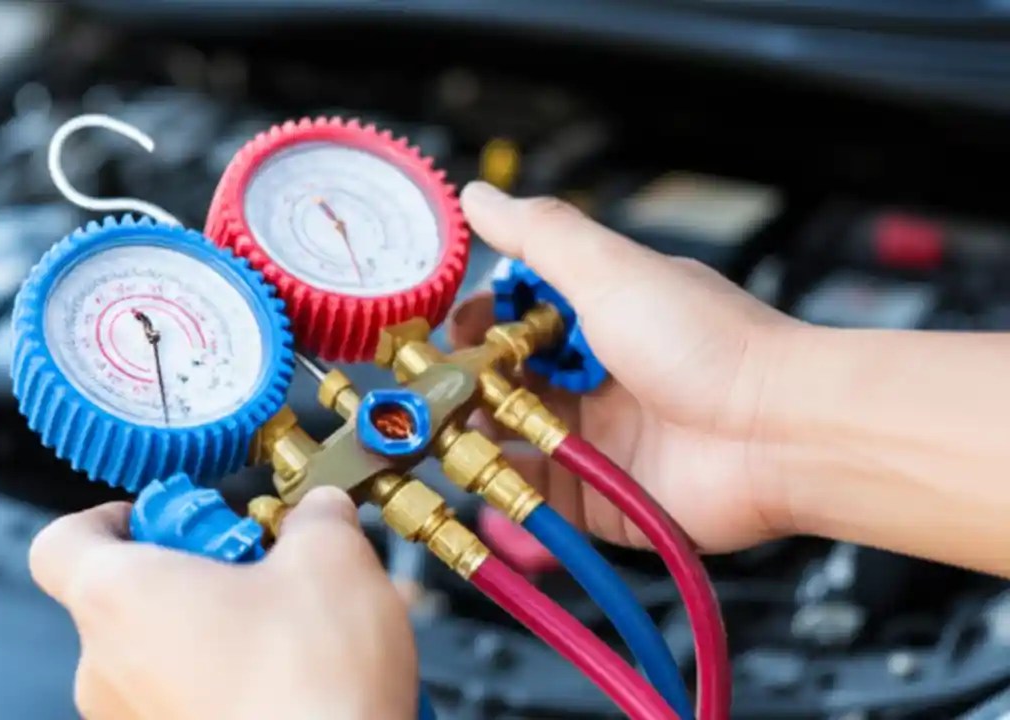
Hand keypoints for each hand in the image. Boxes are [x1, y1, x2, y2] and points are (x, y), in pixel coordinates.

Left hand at [29, 488, 416, 719]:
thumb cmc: (308, 690)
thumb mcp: (332, 562)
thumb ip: (315, 519)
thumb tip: (319, 513)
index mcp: (118, 599)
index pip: (61, 542)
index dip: (110, 517)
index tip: (166, 514)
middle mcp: (106, 669)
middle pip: (127, 598)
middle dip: (197, 574)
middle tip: (258, 567)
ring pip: (165, 655)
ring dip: (221, 631)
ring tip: (296, 627)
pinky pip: (189, 701)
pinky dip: (234, 682)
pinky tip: (297, 677)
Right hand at [454, 182, 802, 552]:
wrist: (778, 434)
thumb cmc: (709, 347)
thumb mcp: (611, 270)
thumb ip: (540, 236)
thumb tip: (479, 197)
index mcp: (602, 315)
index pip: (516, 312)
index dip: (475, 319)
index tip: (442, 330)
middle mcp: (598, 376)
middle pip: (506, 376)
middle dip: (466, 380)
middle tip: (435, 385)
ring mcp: (598, 436)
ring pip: (512, 434)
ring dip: (476, 432)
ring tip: (447, 428)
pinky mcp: (601, 495)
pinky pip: (536, 494)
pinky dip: (504, 486)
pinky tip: (479, 474)